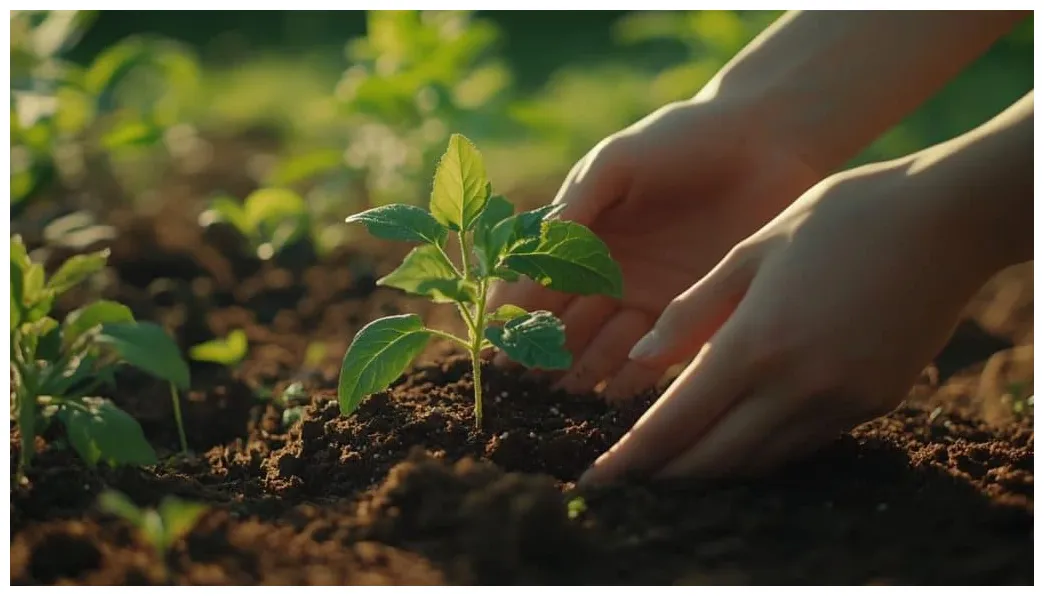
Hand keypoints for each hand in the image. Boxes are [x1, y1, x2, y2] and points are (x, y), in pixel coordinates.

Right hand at [488, 97, 821, 399]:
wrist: (765, 140)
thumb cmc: (681, 138)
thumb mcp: (615, 163)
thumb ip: (571, 208)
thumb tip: (522, 259)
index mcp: (582, 237)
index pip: (536, 283)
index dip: (513, 314)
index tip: (494, 342)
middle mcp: (609, 274)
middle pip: (564, 326)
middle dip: (541, 356)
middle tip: (521, 387)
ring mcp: (649, 297)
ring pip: (603, 349)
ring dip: (581, 374)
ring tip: (563, 400)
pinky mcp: (691, 313)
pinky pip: (655, 356)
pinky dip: (632, 380)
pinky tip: (613, 399)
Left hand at [578, 158, 1005, 483]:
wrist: (945, 219)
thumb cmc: (837, 218)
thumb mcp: (751, 252)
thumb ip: (691, 312)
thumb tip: (638, 361)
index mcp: (754, 342)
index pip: (674, 423)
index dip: (631, 457)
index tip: (597, 478)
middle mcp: (796, 386)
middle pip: (713, 458)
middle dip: (663, 475)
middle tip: (629, 478)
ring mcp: (839, 401)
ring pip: (758, 461)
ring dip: (710, 470)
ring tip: (675, 466)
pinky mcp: (873, 403)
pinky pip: (801, 445)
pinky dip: (759, 453)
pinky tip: (738, 439)